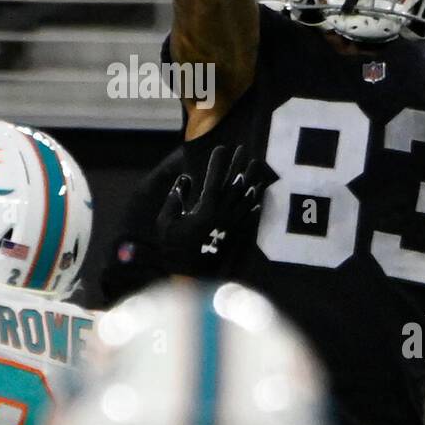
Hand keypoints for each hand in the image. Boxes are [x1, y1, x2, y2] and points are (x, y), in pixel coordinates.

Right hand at [156, 145, 263, 278]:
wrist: (188, 276)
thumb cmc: (173, 248)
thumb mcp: (166, 222)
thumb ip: (175, 199)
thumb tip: (186, 179)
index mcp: (204, 210)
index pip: (213, 180)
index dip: (218, 163)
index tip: (221, 147)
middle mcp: (222, 214)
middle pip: (234, 185)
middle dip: (238, 165)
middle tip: (244, 148)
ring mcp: (231, 225)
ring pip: (245, 198)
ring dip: (251, 180)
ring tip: (257, 165)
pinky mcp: (236, 235)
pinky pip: (249, 216)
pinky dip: (254, 204)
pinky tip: (259, 195)